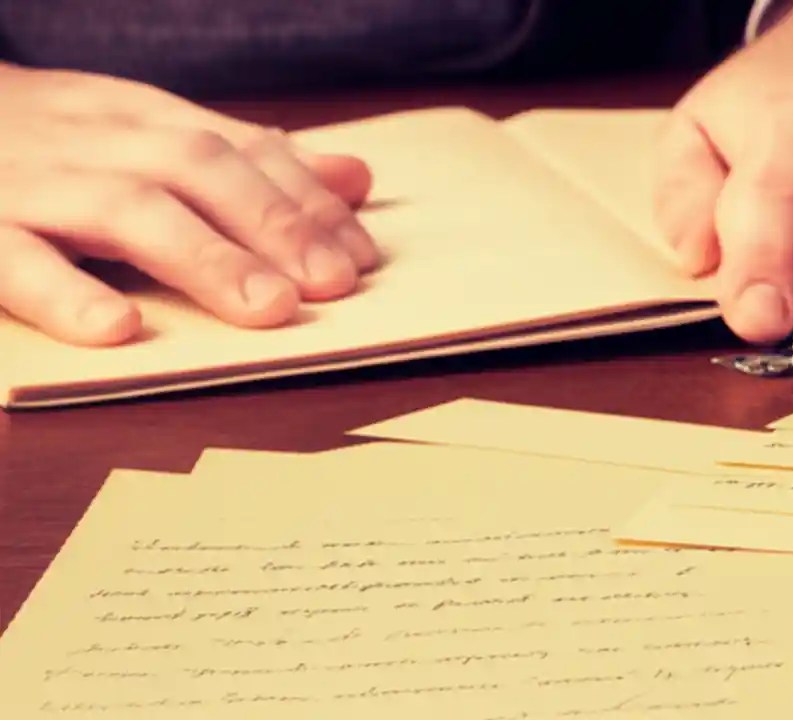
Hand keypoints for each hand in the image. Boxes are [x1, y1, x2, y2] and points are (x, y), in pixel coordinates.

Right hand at [0, 63, 378, 345]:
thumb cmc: (44, 145)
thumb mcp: (141, 134)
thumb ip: (245, 161)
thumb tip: (355, 178)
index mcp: (134, 116)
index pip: (238, 149)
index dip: (306, 200)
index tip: (362, 254)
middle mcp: (90, 141)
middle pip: (195, 168)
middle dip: (275, 224)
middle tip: (335, 282)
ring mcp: (30, 184)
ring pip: (124, 208)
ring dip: (206, 259)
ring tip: (270, 308)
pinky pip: (16, 260)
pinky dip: (67, 293)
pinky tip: (119, 328)